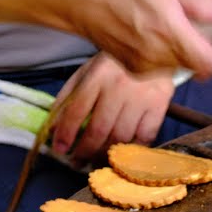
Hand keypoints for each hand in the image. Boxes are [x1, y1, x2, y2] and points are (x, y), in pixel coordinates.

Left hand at [49, 52, 176, 164]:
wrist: (153, 48)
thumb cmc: (115, 65)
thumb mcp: (87, 72)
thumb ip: (69, 96)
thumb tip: (53, 127)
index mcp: (97, 76)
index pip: (77, 110)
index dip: (66, 133)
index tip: (59, 150)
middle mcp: (119, 87)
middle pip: (99, 129)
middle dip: (85, 151)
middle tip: (77, 163)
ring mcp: (141, 98)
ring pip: (121, 137)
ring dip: (106, 155)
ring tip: (97, 163)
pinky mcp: (159, 105)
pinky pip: (145, 137)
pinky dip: (132, 150)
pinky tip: (123, 156)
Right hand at [64, 0, 211, 75]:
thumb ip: (198, 2)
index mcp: (168, 33)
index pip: (210, 64)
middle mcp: (158, 56)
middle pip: (197, 64)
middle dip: (200, 47)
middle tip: (191, 24)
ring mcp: (146, 68)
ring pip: (180, 65)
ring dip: (181, 50)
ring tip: (165, 25)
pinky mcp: (136, 72)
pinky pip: (162, 67)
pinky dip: (163, 54)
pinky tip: (151, 34)